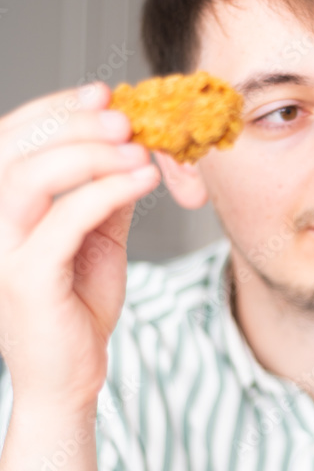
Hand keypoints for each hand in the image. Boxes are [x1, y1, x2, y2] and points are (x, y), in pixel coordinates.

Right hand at [0, 83, 159, 411]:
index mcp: (0, 206)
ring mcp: (1, 250)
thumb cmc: (76, 305)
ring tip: (138, 149)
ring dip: (90, 153)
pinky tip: (142, 180)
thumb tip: (132, 143)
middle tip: (125, 117)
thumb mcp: (96, 234)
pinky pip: (65, 220)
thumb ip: (103, 191)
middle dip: (74, 123)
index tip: (103, 93)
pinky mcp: (25, 279)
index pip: (12, 137)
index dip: (55, 108)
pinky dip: (107, 192)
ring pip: (30, 177)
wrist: (70, 377)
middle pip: (16, 148)